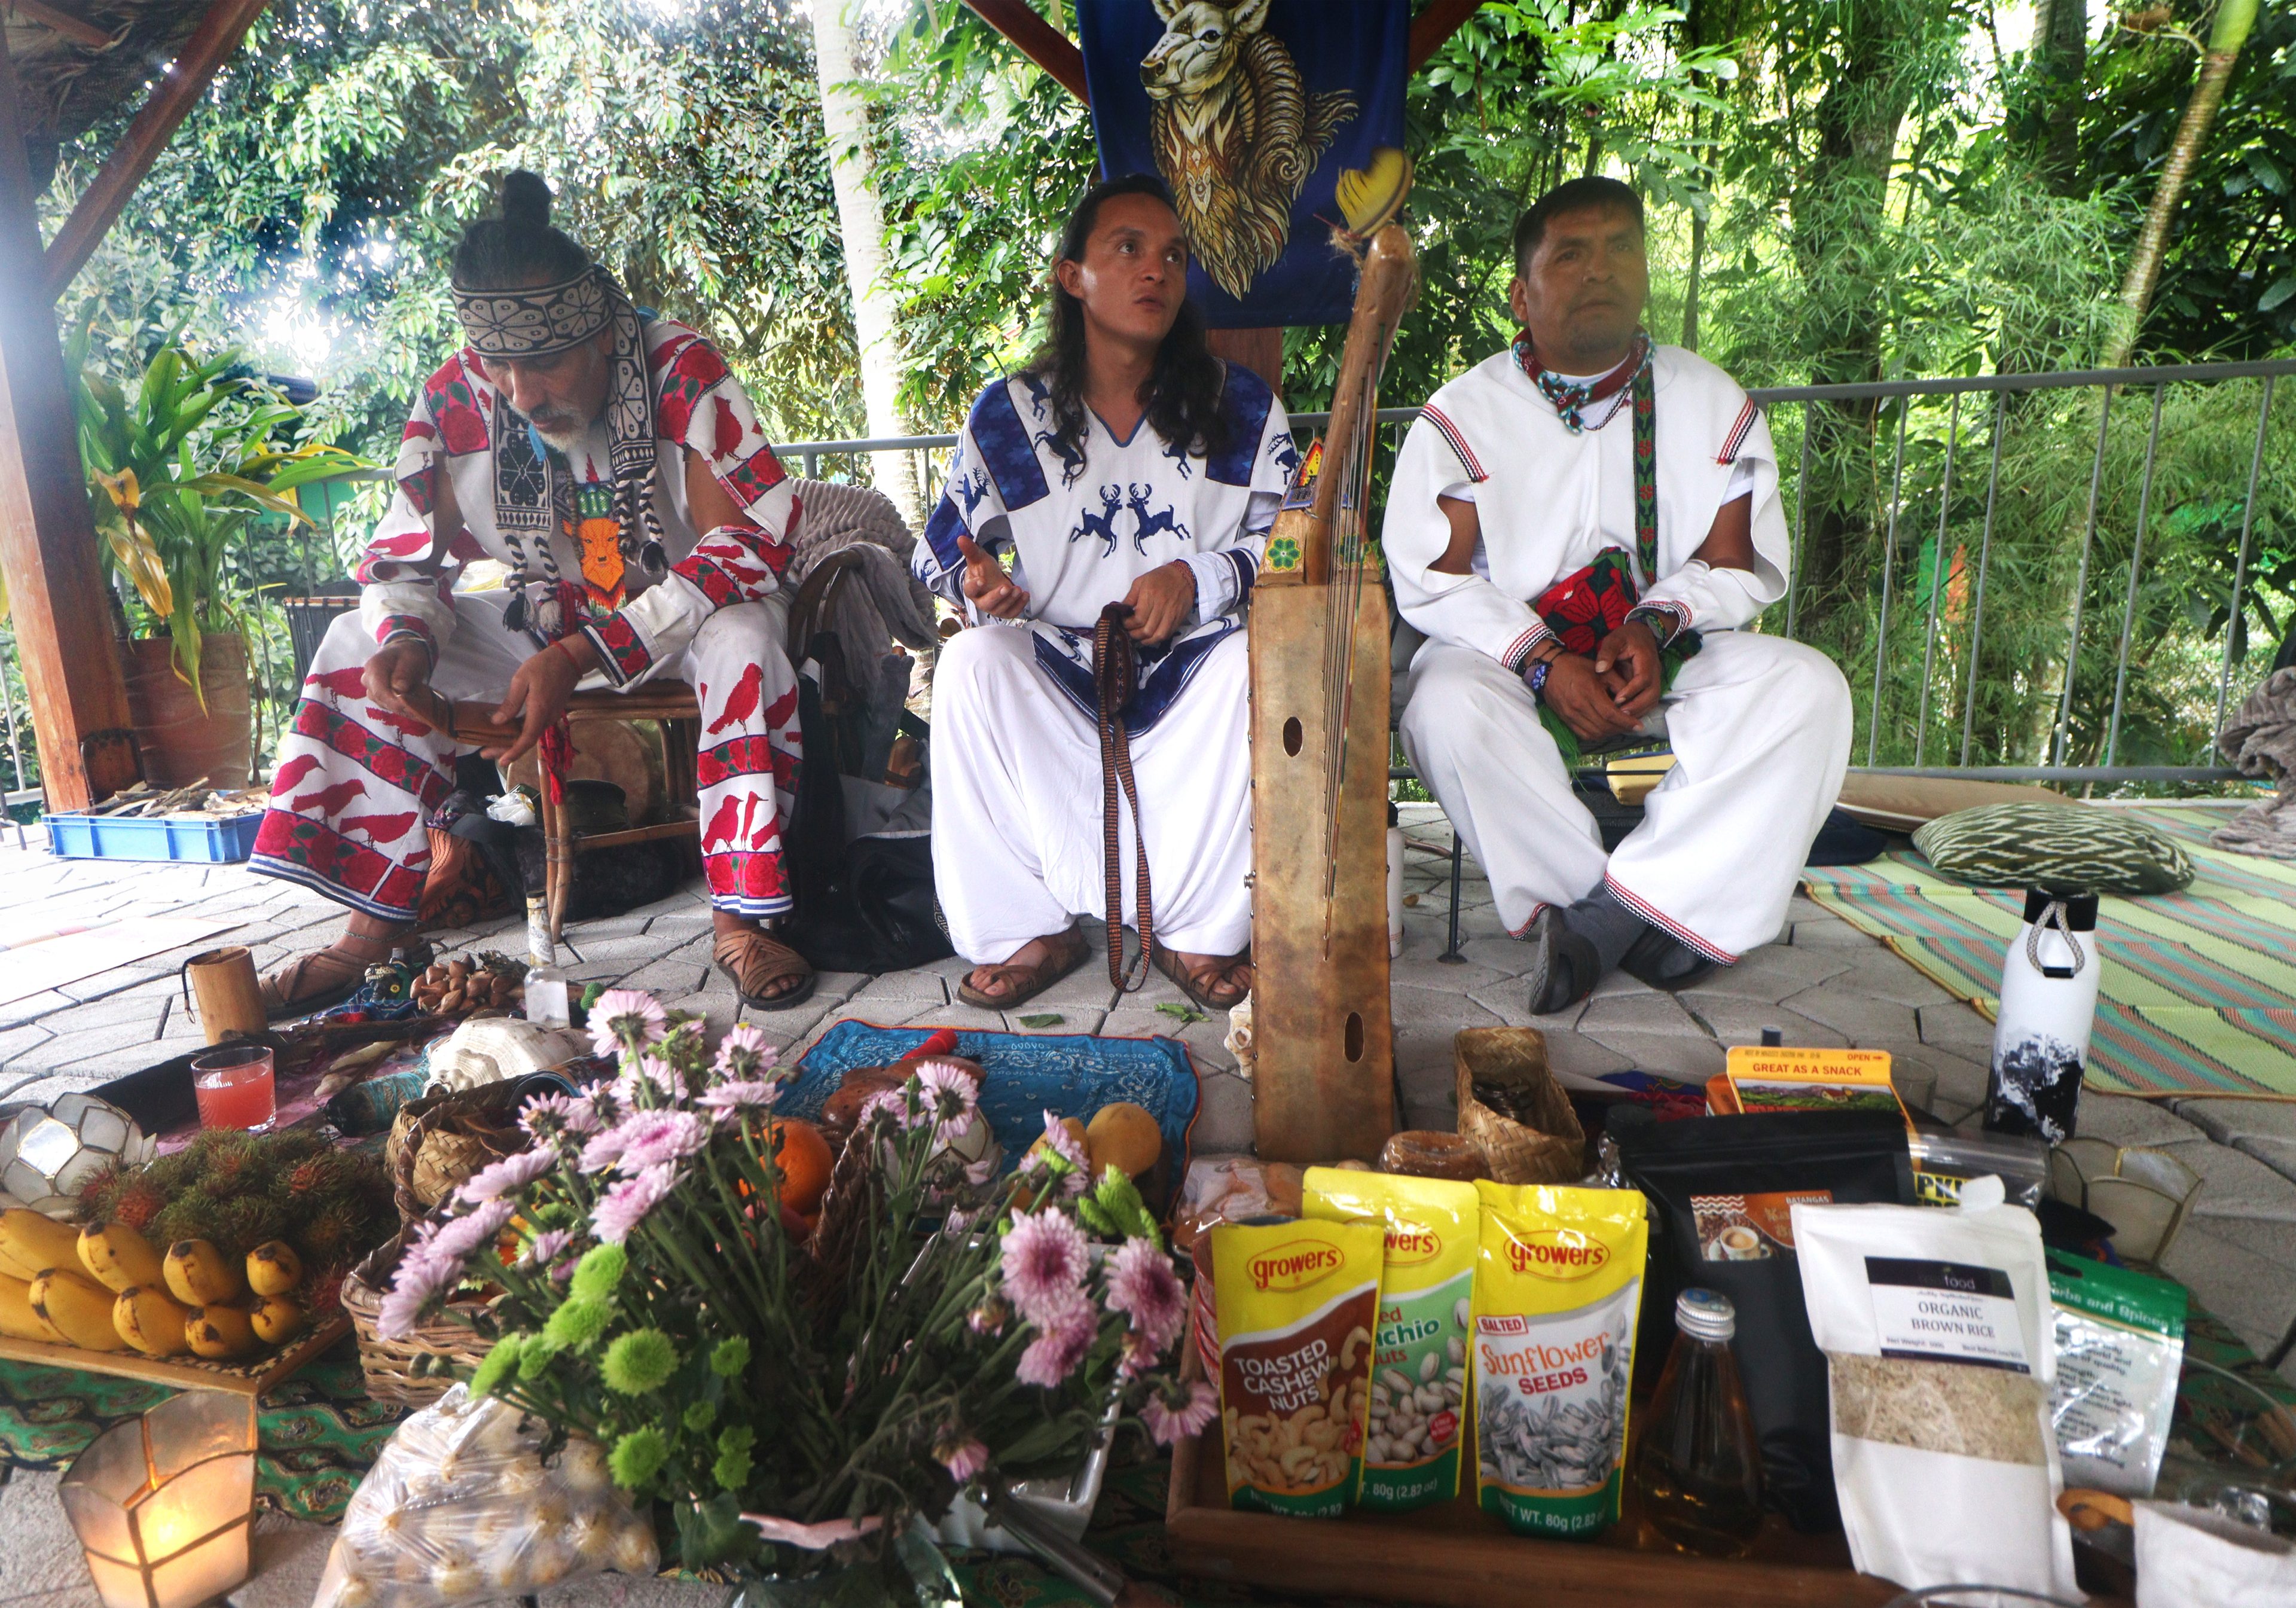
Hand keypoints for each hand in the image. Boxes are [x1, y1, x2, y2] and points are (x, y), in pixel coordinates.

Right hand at [364, 639, 435, 723]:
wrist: (401, 651)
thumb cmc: (407, 654)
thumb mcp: (411, 659)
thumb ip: (404, 673)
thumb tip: (399, 689)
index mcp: (374, 667)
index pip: (379, 691)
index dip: (394, 702)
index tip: (409, 708)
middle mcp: (367, 678)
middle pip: (380, 699)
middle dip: (399, 707)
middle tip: (417, 711)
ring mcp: (370, 687)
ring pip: (383, 703)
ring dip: (399, 708)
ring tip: (417, 707)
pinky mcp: (376, 693)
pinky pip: (385, 703)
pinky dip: (398, 706)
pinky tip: (411, 706)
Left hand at [489, 637, 595, 763]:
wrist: (570, 660)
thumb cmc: (544, 666)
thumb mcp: (521, 679)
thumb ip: (511, 702)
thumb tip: (497, 721)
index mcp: (539, 711)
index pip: (527, 739)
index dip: (514, 752)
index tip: (501, 762)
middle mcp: (547, 718)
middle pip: (528, 741)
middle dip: (507, 750)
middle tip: (486, 753)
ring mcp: (552, 716)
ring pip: (531, 734)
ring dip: (513, 742)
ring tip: (493, 743)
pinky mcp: (552, 712)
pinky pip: (536, 727)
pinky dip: (521, 733)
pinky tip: (509, 731)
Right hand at [955, 533, 1028, 618]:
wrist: (992, 580)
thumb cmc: (983, 571)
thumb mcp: (978, 559)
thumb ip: (970, 550)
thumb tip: (961, 538)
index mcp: (971, 589)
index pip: (970, 590)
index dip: (975, 586)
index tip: (982, 580)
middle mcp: (980, 601)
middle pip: (986, 604)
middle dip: (997, 596)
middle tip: (1006, 587)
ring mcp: (993, 608)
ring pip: (1000, 609)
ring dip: (1010, 600)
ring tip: (1018, 589)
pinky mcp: (1004, 611)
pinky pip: (1011, 613)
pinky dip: (1019, 605)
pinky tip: (1024, 595)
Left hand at [1120, 561, 1195, 643]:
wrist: (1184, 576)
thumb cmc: (1160, 577)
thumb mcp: (1140, 581)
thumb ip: (1130, 597)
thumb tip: (1121, 610)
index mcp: (1151, 594)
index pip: (1138, 619)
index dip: (1128, 624)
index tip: (1124, 623)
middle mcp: (1162, 606)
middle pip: (1147, 630)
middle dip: (1135, 634)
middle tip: (1129, 632)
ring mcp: (1171, 614)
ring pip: (1157, 636)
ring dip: (1146, 640)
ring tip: (1139, 637)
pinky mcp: (1178, 619)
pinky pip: (1167, 634)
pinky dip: (1157, 639)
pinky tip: (1150, 636)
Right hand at [1540, 652, 1643, 743]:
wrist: (1549, 669)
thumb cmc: (1576, 666)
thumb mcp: (1601, 670)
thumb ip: (1618, 684)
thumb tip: (1630, 700)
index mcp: (1588, 691)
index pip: (1611, 714)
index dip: (1626, 722)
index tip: (1638, 725)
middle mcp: (1578, 706)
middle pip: (1604, 726)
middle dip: (1621, 729)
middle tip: (1632, 726)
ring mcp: (1570, 715)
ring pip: (1595, 733)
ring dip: (1610, 733)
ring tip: (1620, 727)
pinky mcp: (1565, 719)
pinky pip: (1584, 734)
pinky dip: (1597, 735)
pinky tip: (1605, 729)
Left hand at [1594, 620, 1663, 718]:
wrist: (1642, 634)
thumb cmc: (1626, 637)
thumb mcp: (1615, 639)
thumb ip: (1607, 652)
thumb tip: (1600, 669)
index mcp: (1646, 659)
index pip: (1644, 679)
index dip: (1632, 691)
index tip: (1617, 700)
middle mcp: (1655, 671)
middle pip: (1652, 694)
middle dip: (1637, 706)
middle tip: (1619, 715)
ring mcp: (1655, 679)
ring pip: (1653, 700)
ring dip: (1639, 711)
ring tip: (1622, 718)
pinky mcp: (1652, 685)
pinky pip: (1650, 701)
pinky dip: (1641, 710)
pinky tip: (1626, 715)